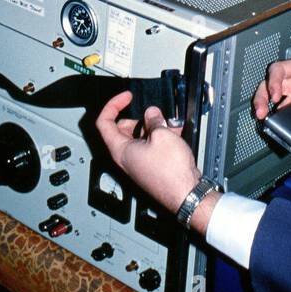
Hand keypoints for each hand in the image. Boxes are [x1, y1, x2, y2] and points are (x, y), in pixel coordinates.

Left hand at [96, 92, 200, 213]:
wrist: (186, 194)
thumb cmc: (170, 172)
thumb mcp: (162, 135)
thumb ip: (153, 119)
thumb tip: (151, 114)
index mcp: (120, 150)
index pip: (104, 122)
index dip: (113, 105)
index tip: (126, 98)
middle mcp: (127, 158)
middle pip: (123, 129)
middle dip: (139, 117)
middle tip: (152, 112)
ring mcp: (139, 163)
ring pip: (141, 137)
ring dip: (154, 126)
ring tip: (169, 122)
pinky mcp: (152, 166)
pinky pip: (152, 146)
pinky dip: (162, 137)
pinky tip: (176, 132)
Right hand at [253, 58, 290, 129]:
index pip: (281, 69)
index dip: (273, 80)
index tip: (275, 93)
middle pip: (271, 86)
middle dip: (262, 97)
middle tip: (262, 111)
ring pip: (277, 103)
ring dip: (269, 112)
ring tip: (267, 122)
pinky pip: (290, 119)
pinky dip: (284, 125)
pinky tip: (284, 130)